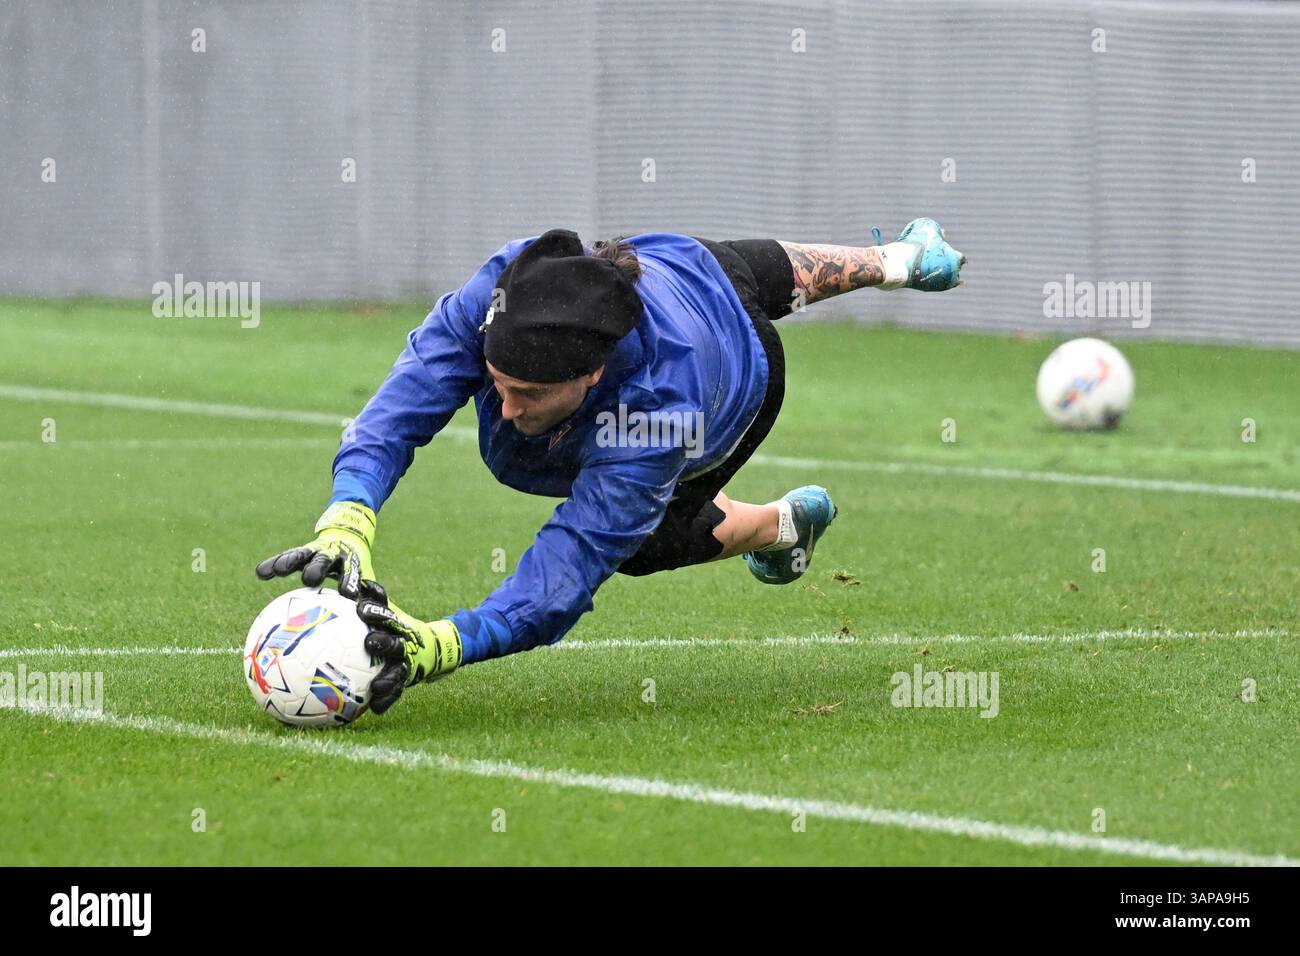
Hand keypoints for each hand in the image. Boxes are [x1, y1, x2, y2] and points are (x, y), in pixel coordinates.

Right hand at [255, 501, 376, 597]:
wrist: (348, 535)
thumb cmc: (357, 569)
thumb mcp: (366, 579)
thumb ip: (370, 599)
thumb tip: (381, 629)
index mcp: (352, 564)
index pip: (353, 573)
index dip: (350, 582)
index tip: (347, 594)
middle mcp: (333, 556)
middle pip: (325, 561)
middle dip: (319, 569)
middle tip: (311, 579)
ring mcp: (316, 551)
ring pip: (302, 555)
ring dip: (290, 561)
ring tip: (277, 570)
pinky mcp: (302, 551)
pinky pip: (286, 557)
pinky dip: (274, 563)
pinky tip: (260, 573)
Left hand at [356, 582, 463, 714]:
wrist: (430, 647)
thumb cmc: (391, 626)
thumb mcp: (382, 612)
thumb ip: (364, 601)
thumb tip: (336, 583)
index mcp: (394, 622)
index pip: (385, 613)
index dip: (375, 610)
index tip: (361, 609)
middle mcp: (404, 640)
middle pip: (395, 641)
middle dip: (384, 642)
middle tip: (369, 642)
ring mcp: (408, 661)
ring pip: (399, 669)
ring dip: (389, 677)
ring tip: (378, 684)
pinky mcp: (406, 679)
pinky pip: (396, 692)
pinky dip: (387, 700)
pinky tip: (375, 709)